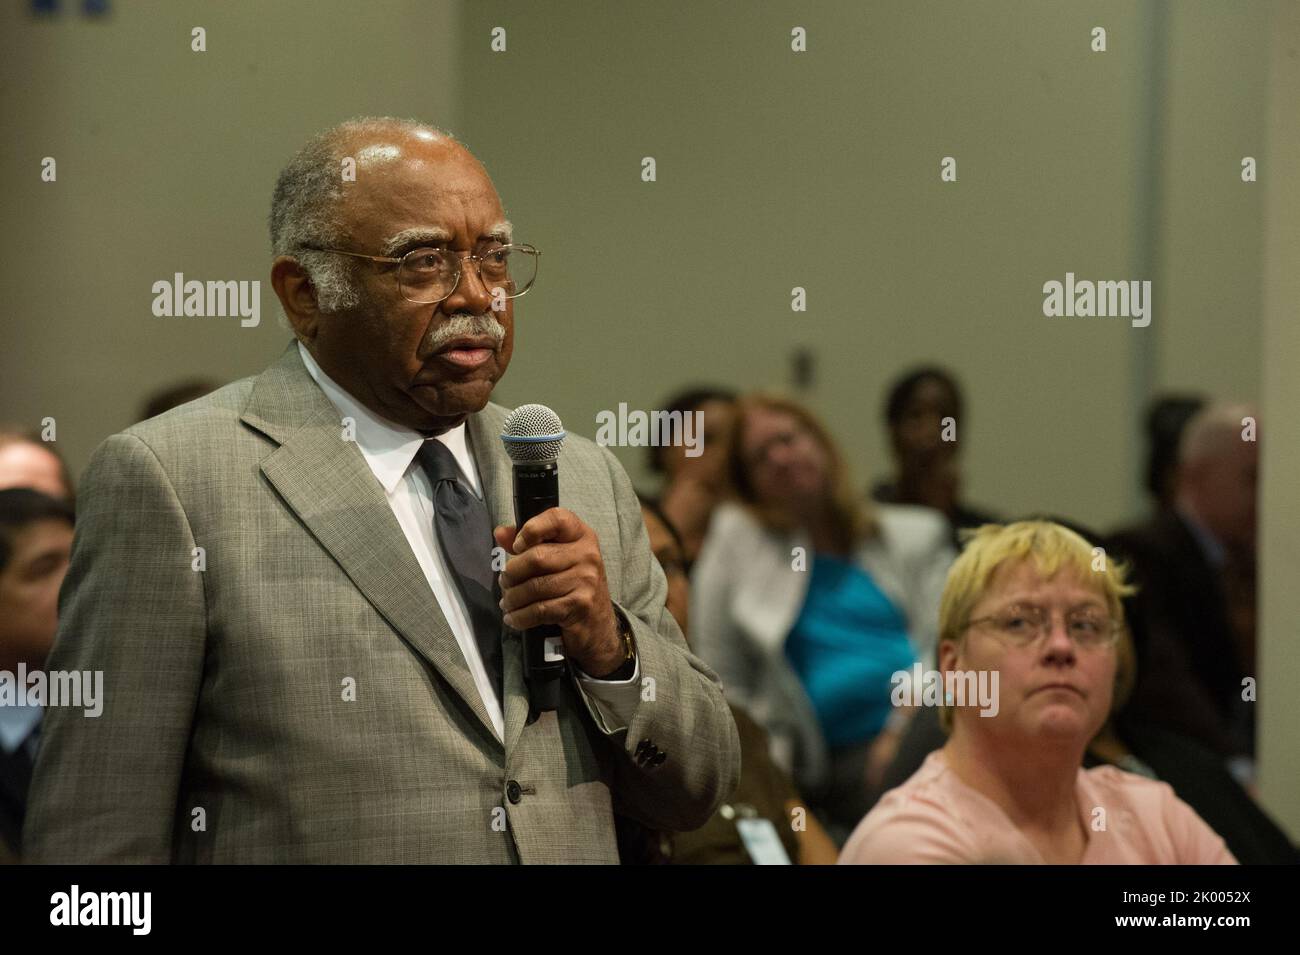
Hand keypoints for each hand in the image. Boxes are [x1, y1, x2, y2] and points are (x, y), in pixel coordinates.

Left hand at [494, 509, 624, 677]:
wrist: (598, 624)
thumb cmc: (573, 586)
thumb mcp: (558, 559)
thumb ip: (530, 543)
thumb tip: (501, 533)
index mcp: (581, 536)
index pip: (557, 519)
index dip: (531, 529)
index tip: (516, 546)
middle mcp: (587, 554)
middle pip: (537, 558)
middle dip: (512, 574)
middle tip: (505, 583)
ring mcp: (586, 580)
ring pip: (535, 586)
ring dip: (513, 598)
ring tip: (508, 603)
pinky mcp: (580, 605)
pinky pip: (540, 609)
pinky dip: (521, 616)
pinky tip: (514, 618)